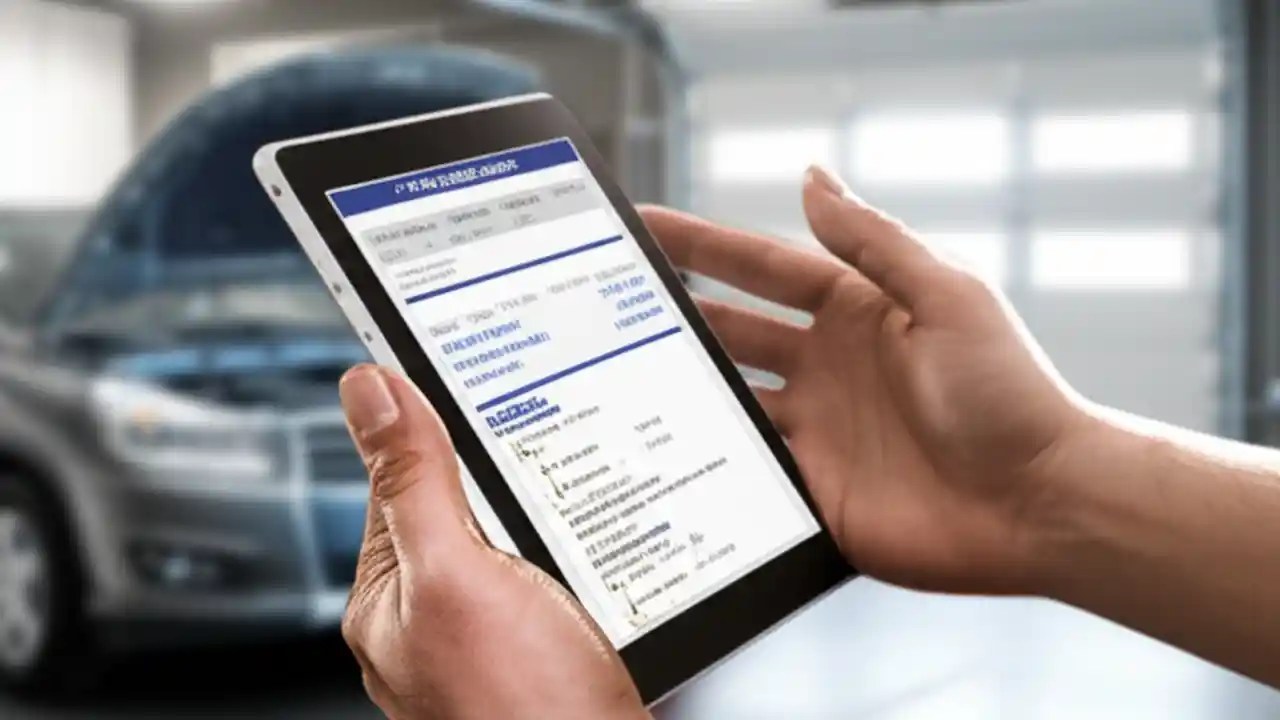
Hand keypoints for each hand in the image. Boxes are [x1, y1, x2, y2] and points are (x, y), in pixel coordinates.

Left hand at [337, 365, 648, 719]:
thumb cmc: (524, 713)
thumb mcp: (456, 578)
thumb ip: (414, 484)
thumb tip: (369, 391)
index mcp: (392, 595)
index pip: (400, 477)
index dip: (430, 417)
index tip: (463, 361)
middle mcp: (440, 614)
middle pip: (469, 501)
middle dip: (510, 465)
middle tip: (554, 424)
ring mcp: (502, 631)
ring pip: (525, 531)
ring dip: (559, 503)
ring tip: (589, 491)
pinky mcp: (559, 641)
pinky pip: (567, 567)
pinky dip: (590, 542)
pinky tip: (612, 538)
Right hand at [639, 167, 1091, 595]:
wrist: (1041, 504)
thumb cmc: (1008, 393)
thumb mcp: (944, 295)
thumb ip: (872, 241)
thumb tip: (811, 176)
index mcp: (856, 311)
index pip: (761, 268)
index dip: (702, 245)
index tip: (645, 225)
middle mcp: (828, 367)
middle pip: (732, 331)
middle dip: (674, 314)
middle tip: (606, 303)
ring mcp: (818, 431)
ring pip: (728, 401)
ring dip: (681, 388)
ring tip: (615, 377)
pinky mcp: (815, 492)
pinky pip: (746, 472)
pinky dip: (705, 462)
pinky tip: (660, 454)